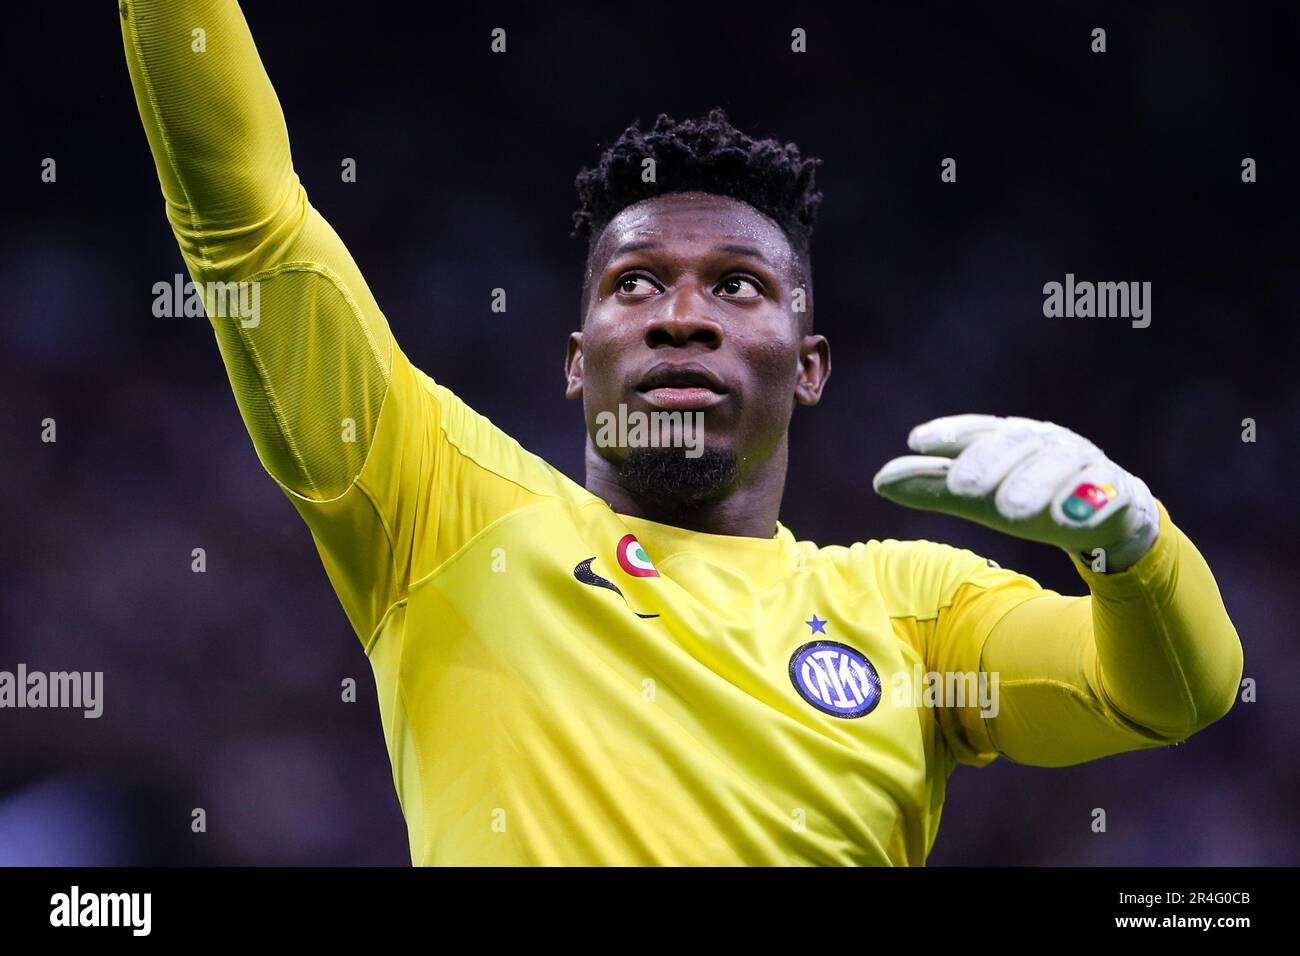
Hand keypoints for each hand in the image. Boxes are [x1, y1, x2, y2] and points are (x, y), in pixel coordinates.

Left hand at [872, 414, 1159, 570]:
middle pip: (1014, 444)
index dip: (948, 432)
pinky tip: (1073, 516)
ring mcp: (1082, 462)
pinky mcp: (1116, 489)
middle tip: (963, 488)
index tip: (916, 440)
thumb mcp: (978, 496)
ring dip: (1034, 485)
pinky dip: (1090, 500)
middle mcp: (1044, 442)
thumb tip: (879, 481)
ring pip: (1059, 465)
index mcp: (1008, 439)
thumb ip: (932, 487)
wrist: (1104, 516)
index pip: (975, 430)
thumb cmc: (1028, 496)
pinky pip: (1106, 491)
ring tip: (1011, 510)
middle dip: (987, 463)